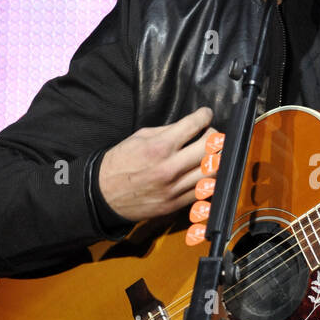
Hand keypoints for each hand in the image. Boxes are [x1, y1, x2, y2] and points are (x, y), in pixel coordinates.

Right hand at [97, 107, 212, 221]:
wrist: (103, 194)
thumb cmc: (120, 163)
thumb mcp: (139, 138)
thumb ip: (167, 131)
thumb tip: (190, 126)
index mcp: (159, 147)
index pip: (194, 126)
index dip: (204, 116)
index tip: (206, 114)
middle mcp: (170, 168)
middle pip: (210, 148)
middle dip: (215, 136)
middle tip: (211, 133)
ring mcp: (174, 188)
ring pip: (212, 171)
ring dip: (216, 158)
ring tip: (211, 153)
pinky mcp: (176, 204)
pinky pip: (203, 190)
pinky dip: (208, 178)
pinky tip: (204, 171)